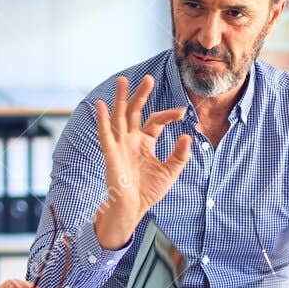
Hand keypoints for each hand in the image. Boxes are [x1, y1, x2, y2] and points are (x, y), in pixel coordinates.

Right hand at [92, 74, 192, 250]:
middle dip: (141, 95)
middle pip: (134, 112)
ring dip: (120, 99)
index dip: (168, 115)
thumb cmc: (149, 192)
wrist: (133, 209)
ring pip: (119, 117)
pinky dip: (102, 120)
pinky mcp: (110, 154)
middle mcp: (130, 140)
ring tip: (122, 80)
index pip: (155, 121)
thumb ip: (180, 155)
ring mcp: (119, 145)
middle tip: (148, 78)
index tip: (182, 112)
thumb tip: (188, 136)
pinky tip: (100, 104)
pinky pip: (105, 134)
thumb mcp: (170, 172)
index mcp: (144, 142)